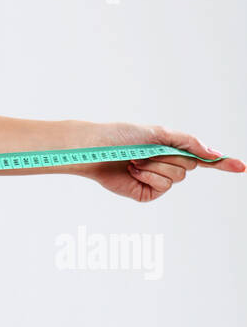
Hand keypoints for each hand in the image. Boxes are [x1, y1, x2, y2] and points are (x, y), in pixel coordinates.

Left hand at [76, 121, 244, 201]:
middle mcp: (166, 165)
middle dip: (169, 156)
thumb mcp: (157, 132)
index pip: (201, 158)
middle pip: (189, 167)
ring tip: (135, 159)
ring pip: (176, 178)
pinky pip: (161, 187)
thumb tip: (209, 151)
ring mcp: (157, 181)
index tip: (241, 167)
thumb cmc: (121, 136)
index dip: (221, 163)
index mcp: (170, 149)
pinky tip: (132, 170)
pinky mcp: (146, 194)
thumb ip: (186, 141)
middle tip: (146, 149)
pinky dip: (148, 176)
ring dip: (155, 165)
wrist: (95, 150)